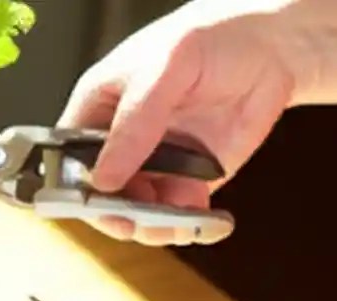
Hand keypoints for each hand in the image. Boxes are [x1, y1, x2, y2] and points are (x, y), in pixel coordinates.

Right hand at [57, 0, 302, 244]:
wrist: (267, 47)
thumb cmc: (204, 39)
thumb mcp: (161, 71)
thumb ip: (133, 124)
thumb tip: (103, 176)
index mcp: (95, 112)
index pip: (68, 161)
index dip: (75, 188)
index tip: (97, 203)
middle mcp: (120, 144)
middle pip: (100, 196)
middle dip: (118, 214)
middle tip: (137, 222)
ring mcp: (153, 164)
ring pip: (137, 212)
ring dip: (154, 225)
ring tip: (178, 222)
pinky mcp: (187, 180)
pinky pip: (177, 213)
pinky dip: (188, 224)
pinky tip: (202, 218)